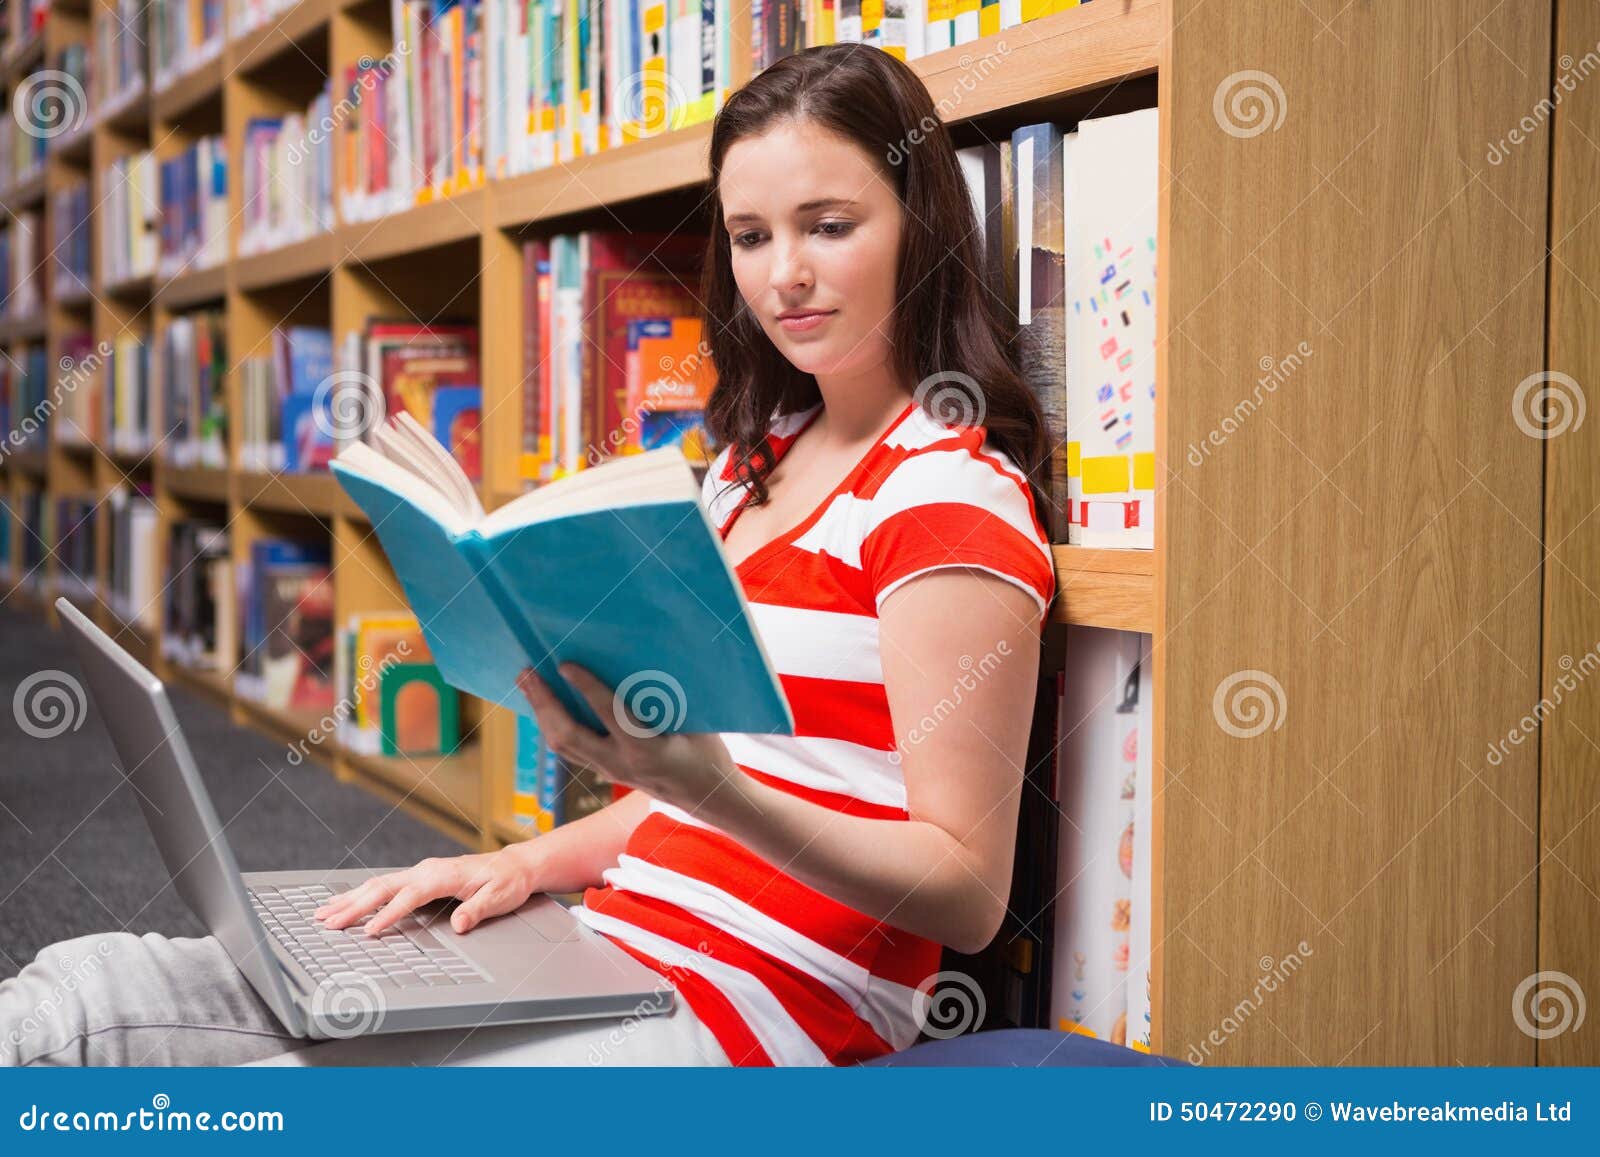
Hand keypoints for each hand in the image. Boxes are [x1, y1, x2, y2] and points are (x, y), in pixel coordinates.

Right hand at [311, 848, 539, 936]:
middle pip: (383, 888)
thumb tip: (460, 923)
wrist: (514, 865)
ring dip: (350, 899)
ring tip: (323, 913)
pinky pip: (385, 885)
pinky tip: (346, 903)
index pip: (409, 896)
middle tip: (327, 923)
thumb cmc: (507, 882)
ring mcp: (421, 872)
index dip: (389, 915)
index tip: (369, 932)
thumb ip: (477, 910)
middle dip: (354, 906)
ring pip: (378, 884)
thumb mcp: (499, 897)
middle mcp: (427, 870)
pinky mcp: (419, 877)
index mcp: (443, 875)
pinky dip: (362, 895)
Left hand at [517, 664, 743, 815]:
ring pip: (562, 745)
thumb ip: (666, 701)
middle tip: (527, 672)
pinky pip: (570, 748)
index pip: (609, 714)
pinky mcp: (605, 770)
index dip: (586, 687)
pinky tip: (544, 705)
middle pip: (568, 735)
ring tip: (527, 682)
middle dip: (544, 702)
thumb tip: (640, 664)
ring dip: (541, 712)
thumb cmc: (707, 754)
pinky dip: (553, 724)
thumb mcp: (697, 724)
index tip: (566, 664)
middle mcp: (620, 763)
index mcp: (646, 749)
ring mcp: (609, 770)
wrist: (707, 797)